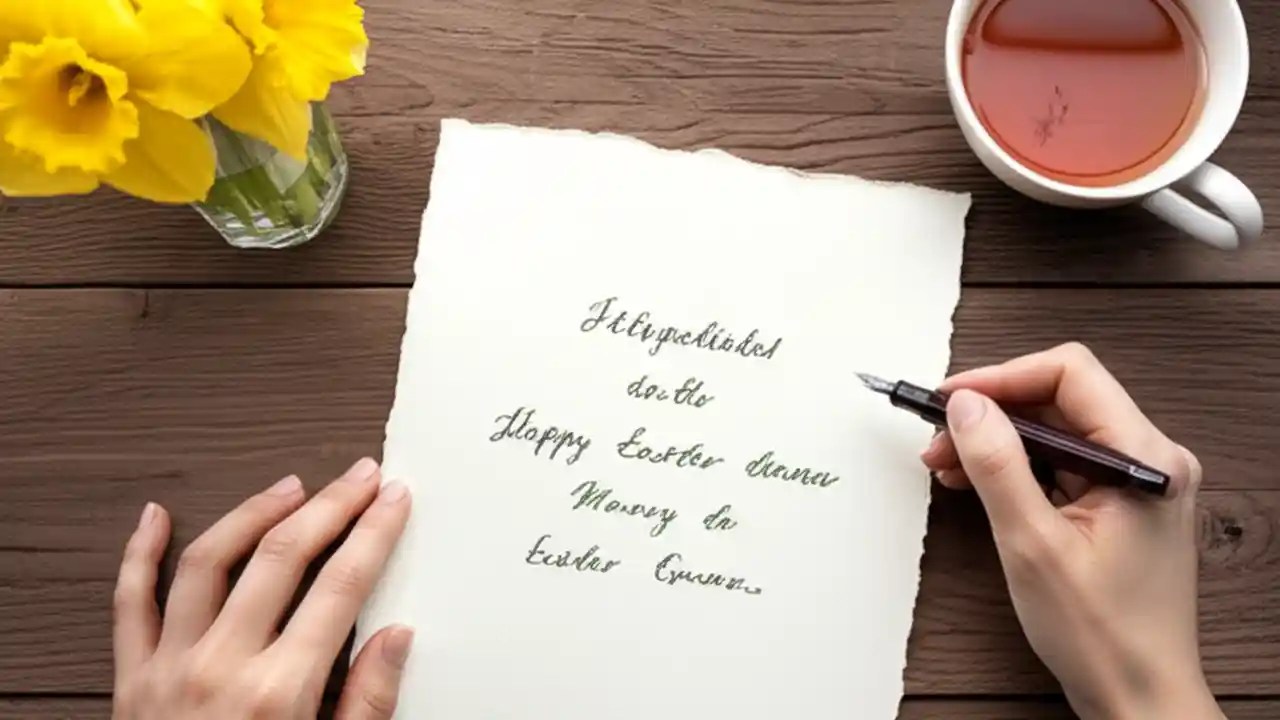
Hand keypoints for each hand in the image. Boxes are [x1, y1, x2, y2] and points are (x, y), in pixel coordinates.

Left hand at [112, 458, 412, 718]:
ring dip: (254, 512)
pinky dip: (140, 553)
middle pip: (283, 557)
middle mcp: (223, 667)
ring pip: (211, 560)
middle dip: (330, 506)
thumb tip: (398, 635)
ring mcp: (170, 668)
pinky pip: (129, 601)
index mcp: (281, 693)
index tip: (394, 499)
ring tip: (290, 486)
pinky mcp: (130, 680)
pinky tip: (156, 516)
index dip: (374, 533)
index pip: (342, 587)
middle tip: (360, 475)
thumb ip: (368, 702)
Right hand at [921, 343, 1223, 719]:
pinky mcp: (1117, 502)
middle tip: (936, 434)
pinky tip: (973, 481)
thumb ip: (998, 466)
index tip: (949, 399)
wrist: (1137, 696)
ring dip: (996, 439)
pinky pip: (1059, 462)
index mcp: (1144, 458)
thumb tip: (966, 405)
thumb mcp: (1033, 545)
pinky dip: (1014, 466)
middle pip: (1060, 396)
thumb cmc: (1103, 635)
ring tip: (944, 462)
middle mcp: (1148, 459)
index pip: (1070, 373)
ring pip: (1054, 429)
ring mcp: (1134, 481)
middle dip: (991, 410)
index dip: (1001, 377)